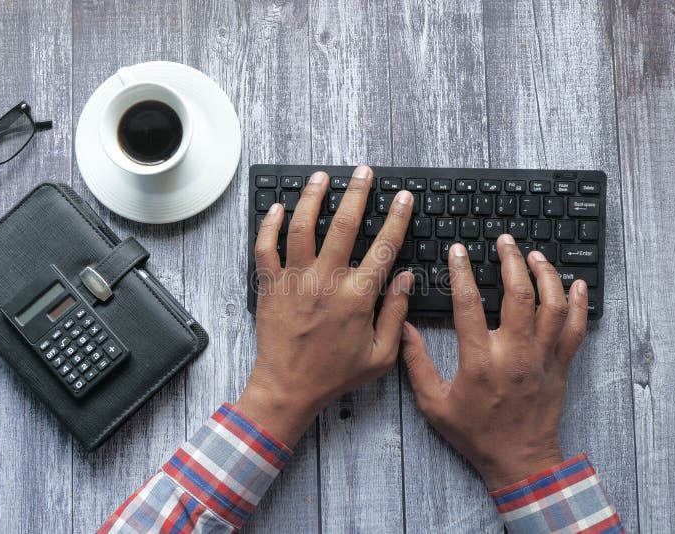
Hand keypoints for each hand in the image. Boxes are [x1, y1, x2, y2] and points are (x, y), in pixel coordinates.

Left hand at [236, 165, 414, 446]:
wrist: (289, 387)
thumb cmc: (335, 374)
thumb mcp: (381, 355)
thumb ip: (396, 313)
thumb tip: (408, 278)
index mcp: (357, 297)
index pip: (384, 247)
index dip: (397, 218)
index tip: (403, 198)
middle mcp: (326, 281)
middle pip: (344, 226)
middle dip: (357, 193)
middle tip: (364, 172)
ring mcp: (295, 280)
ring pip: (303, 227)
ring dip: (313, 197)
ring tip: (322, 176)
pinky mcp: (271, 285)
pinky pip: (266, 247)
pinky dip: (270, 225)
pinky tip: (278, 208)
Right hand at [401, 234, 588, 488]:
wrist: (519, 461)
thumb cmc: (476, 434)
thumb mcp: (433, 404)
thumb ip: (416, 363)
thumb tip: (404, 327)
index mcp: (480, 362)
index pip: (469, 305)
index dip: (462, 272)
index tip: (459, 251)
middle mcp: (514, 355)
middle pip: (519, 296)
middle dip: (511, 261)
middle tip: (504, 241)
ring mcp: (542, 359)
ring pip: (552, 307)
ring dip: (546, 275)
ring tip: (534, 254)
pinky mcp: (560, 366)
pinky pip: (575, 329)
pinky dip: (579, 304)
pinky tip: (576, 283)